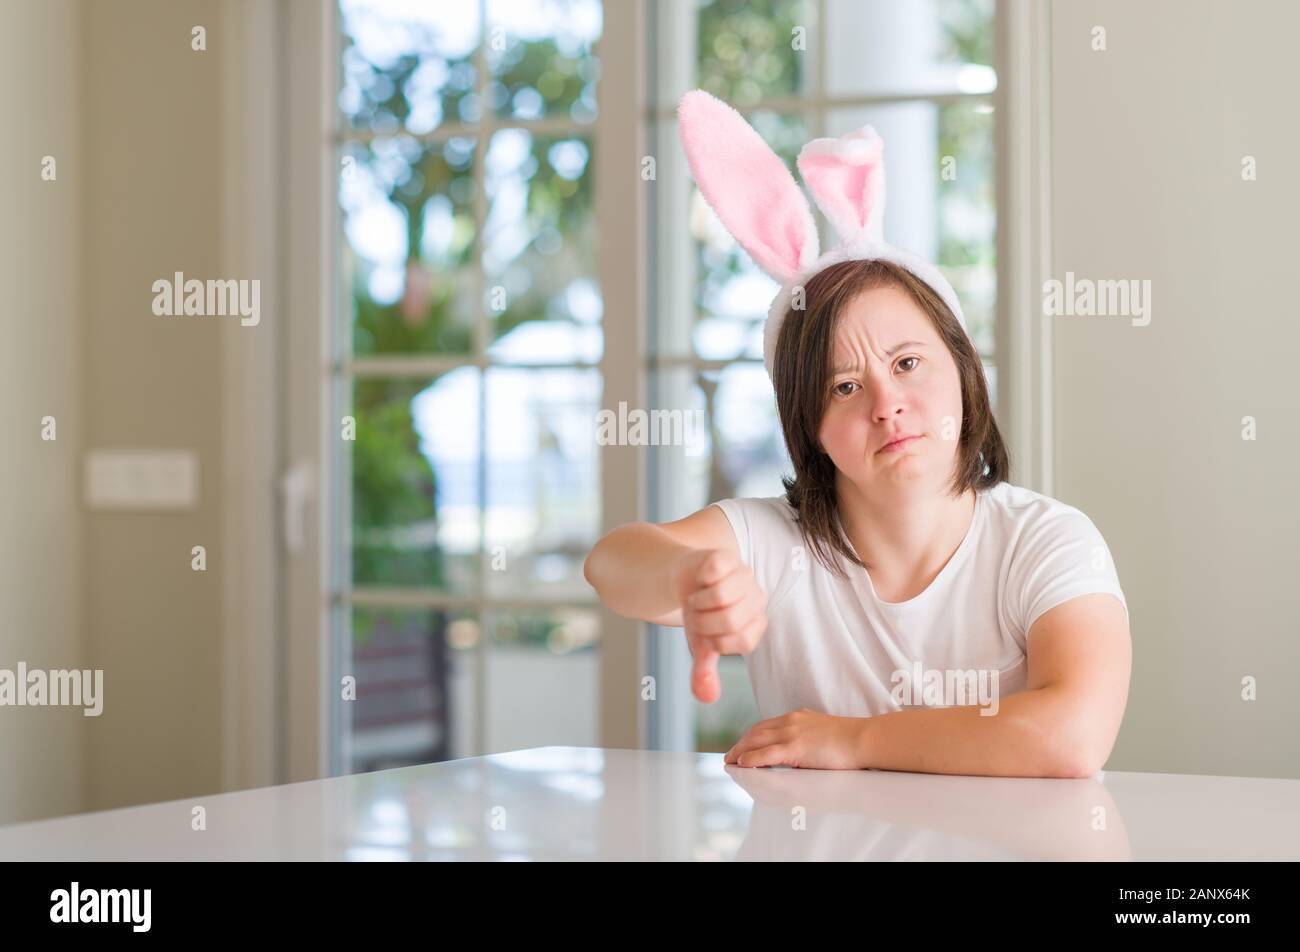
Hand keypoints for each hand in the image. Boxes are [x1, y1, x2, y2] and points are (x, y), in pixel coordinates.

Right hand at [672, 548, 766, 703]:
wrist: (684, 579)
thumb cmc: (699, 613)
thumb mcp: (701, 645)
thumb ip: (705, 672)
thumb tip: (707, 697)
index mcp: (755, 624)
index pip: (739, 641)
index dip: (712, 640)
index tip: (704, 634)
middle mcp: (756, 599)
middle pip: (730, 618)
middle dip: (701, 622)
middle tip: (694, 616)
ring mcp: (744, 575)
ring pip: (720, 595)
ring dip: (697, 601)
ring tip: (695, 600)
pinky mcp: (728, 557)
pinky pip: (713, 571)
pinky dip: (698, 579)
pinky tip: (700, 580)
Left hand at [725, 708, 868, 769]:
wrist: (863, 738)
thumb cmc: (850, 739)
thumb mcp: (822, 731)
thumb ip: (808, 736)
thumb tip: (803, 749)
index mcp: (797, 717)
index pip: (765, 725)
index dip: (750, 736)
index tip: (742, 745)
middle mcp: (790, 721)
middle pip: (755, 731)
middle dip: (740, 744)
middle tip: (729, 756)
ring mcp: (792, 733)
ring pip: (756, 741)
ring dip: (740, 752)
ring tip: (730, 763)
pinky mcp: (796, 747)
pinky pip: (766, 753)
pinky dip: (751, 758)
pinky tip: (742, 765)